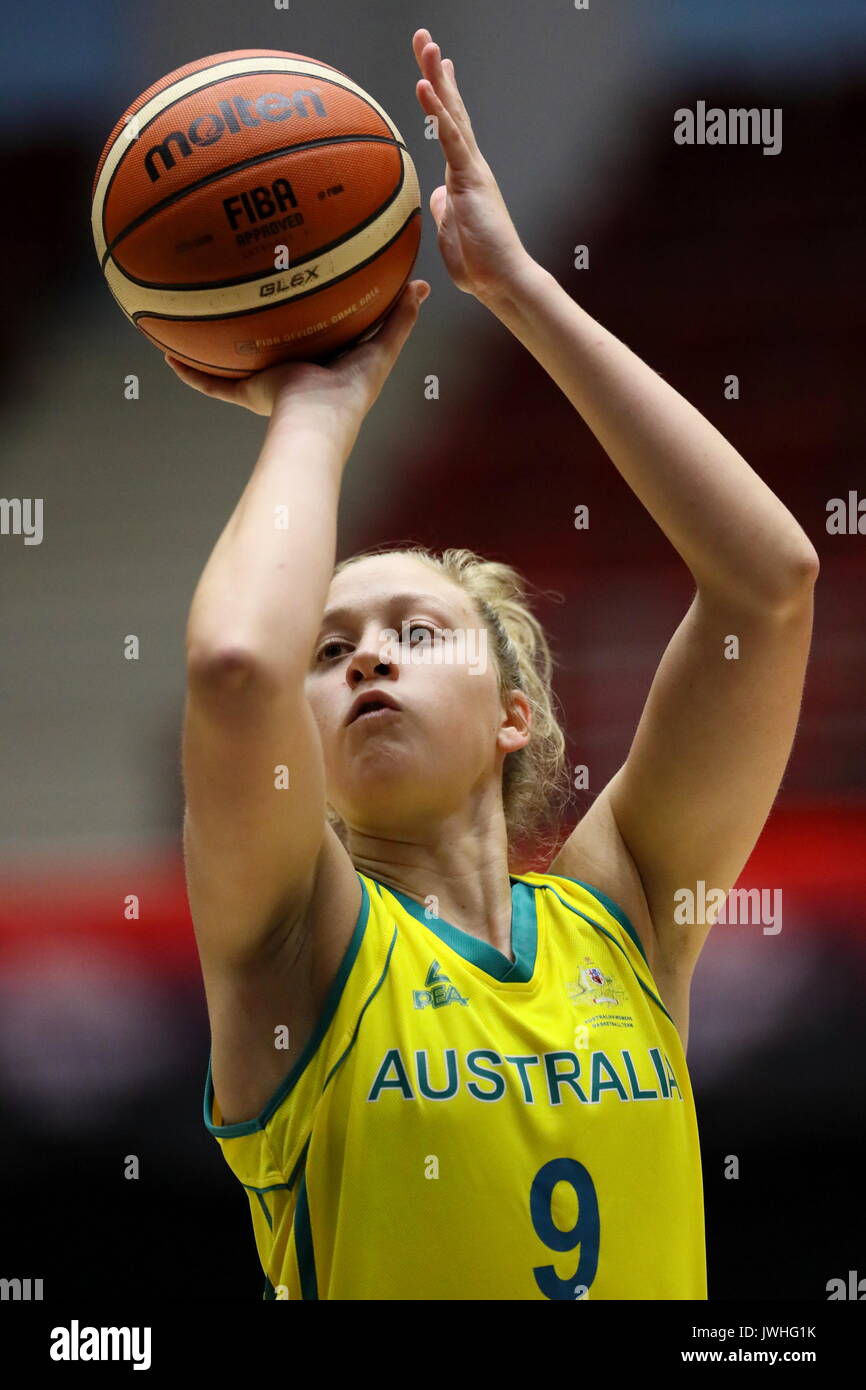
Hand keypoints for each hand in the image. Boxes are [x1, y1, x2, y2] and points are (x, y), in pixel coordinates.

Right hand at [163, 278, 429, 418]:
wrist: (316, 423)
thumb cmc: (350, 393)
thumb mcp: (380, 350)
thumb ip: (398, 319)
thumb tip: (421, 286)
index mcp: (323, 364)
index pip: (317, 333)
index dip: (312, 312)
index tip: (303, 287)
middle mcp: (293, 374)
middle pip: (273, 344)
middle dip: (261, 325)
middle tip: (247, 292)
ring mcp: (266, 386)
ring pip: (236, 364)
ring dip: (217, 346)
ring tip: (197, 316)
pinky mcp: (247, 395)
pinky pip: (212, 384)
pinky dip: (191, 373)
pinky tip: (167, 353)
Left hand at [412, 28, 530, 301]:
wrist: (503, 282)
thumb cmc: (480, 267)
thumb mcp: (451, 233)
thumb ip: (445, 211)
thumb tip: (439, 195)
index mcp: (463, 177)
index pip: (449, 127)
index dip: (440, 96)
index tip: (433, 68)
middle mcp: (470, 165)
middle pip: (451, 109)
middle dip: (437, 72)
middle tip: (425, 38)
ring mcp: (472, 169)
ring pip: (452, 114)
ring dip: (437, 78)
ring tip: (426, 46)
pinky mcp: (472, 178)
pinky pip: (450, 138)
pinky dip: (436, 112)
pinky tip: (424, 87)